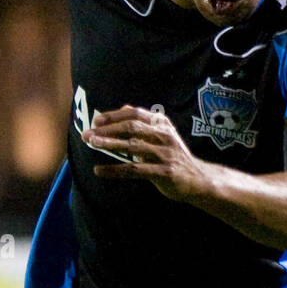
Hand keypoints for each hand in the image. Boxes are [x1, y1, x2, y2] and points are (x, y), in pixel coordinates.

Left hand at [82, 106, 205, 202]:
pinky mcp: (164, 172)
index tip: (96, 121)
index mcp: (162, 125)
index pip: (135, 114)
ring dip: (109, 144)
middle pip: (131, 128)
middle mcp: (164, 136)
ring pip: (132, 146)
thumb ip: (144, 123)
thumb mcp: (163, 135)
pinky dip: (114, 170)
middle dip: (107, 130)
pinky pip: (134, 170)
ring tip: (91, 144)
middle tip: (87, 134)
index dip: (115, 116)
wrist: (198, 179)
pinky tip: (99, 171)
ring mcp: (165, 154)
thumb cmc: (175, 156)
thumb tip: (124, 108)